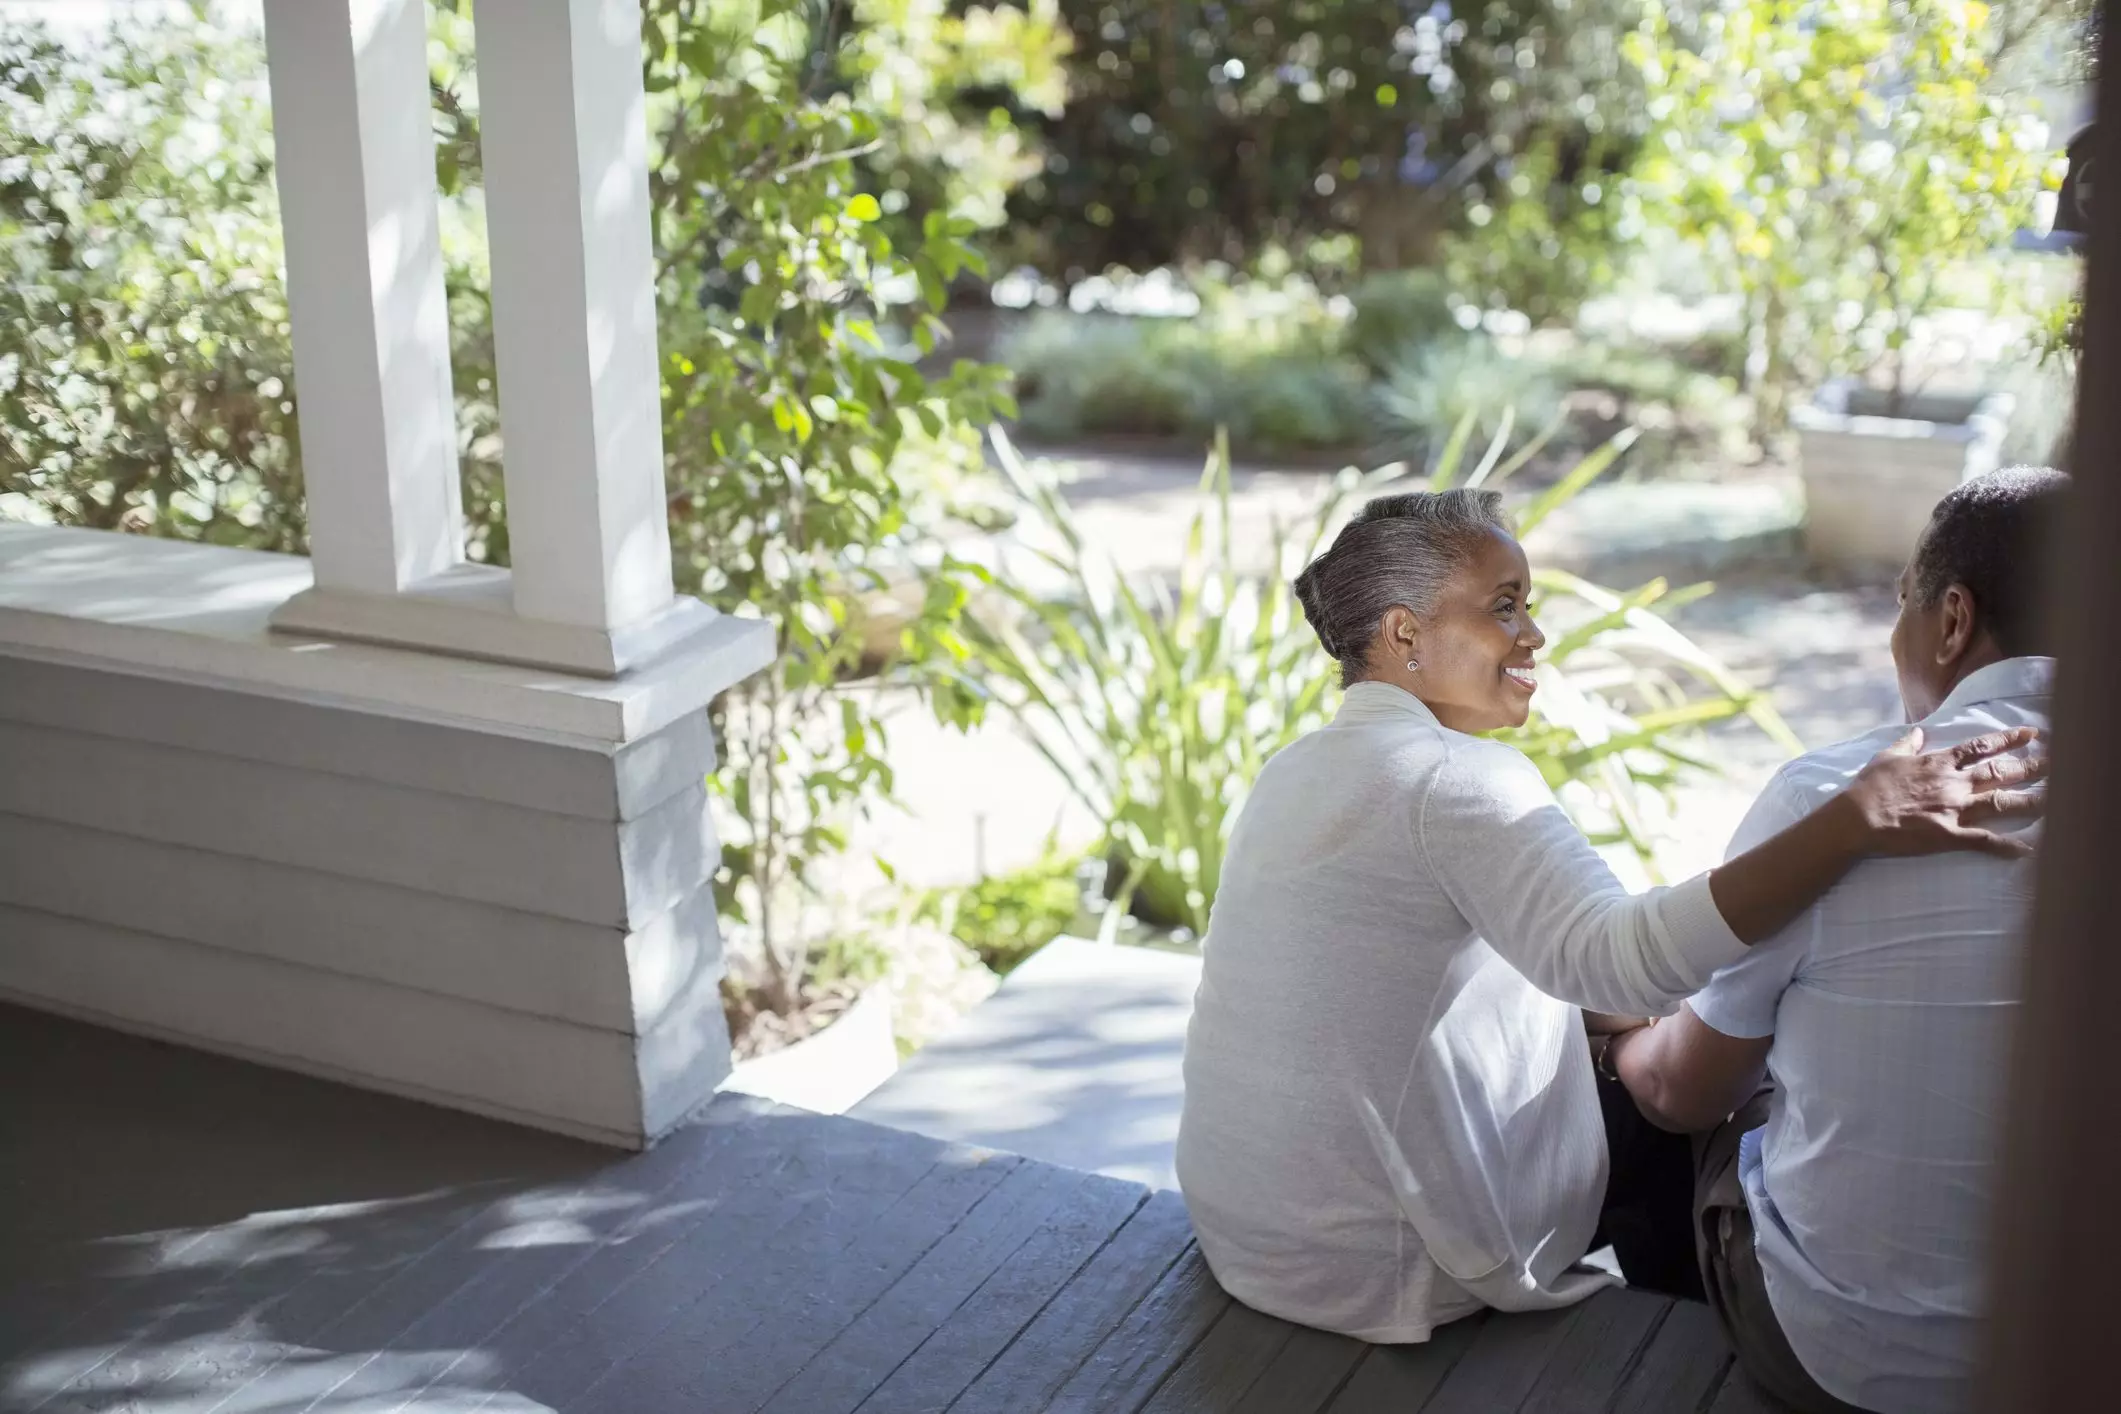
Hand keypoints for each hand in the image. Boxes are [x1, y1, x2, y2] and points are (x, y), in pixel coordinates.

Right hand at [1840, 726, 2047, 859]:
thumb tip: (1919, 733)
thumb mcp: (1886, 757)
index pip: (1981, 747)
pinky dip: (2007, 846)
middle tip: (2057, 762)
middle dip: (2031, 766)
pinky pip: (1985, 841)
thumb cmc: (1869, 787)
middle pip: (2000, 773)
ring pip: (2001, 803)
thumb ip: (1907, 744)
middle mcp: (1954, 784)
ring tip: (2056, 798)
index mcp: (1940, 763)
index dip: (2008, 739)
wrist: (1857, 818)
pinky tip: (2028, 849)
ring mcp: (1955, 810)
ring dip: (2031, 801)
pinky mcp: (1950, 835)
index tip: (2031, 733)